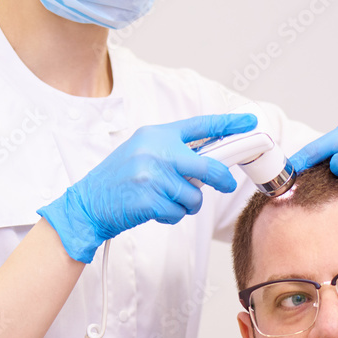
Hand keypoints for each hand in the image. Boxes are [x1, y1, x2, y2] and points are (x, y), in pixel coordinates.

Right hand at [38, 113, 257, 262]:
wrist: (88, 204)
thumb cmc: (118, 180)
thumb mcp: (143, 154)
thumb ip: (173, 153)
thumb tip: (210, 162)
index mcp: (156, 135)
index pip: (200, 126)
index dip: (228, 124)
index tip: (249, 122)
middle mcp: (156, 151)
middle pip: (208, 165)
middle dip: (221, 178)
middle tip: (226, 184)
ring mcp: (152, 175)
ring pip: (194, 196)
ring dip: (186, 204)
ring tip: (165, 200)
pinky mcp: (149, 199)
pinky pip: (178, 212)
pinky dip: (171, 216)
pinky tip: (153, 210)